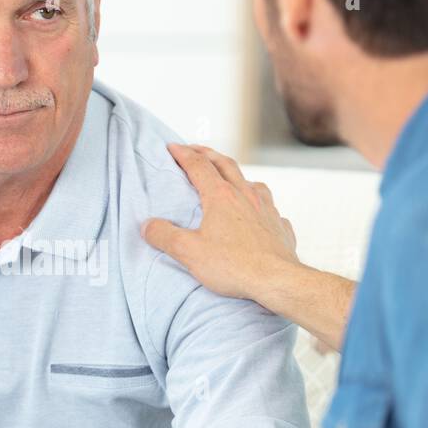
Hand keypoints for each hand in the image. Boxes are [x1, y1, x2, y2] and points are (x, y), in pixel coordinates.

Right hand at [142, 143, 299, 301]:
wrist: (277, 281)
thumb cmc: (234, 266)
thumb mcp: (189, 252)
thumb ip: (164, 236)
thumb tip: (148, 226)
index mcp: (221, 197)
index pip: (198, 166)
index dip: (183, 154)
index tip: (172, 147)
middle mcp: (245, 196)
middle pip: (225, 165)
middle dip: (208, 154)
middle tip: (195, 149)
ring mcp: (267, 209)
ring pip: (251, 183)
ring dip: (237, 175)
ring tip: (230, 178)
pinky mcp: (279, 226)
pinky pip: (270, 208)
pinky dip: (260, 204)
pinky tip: (259, 213)